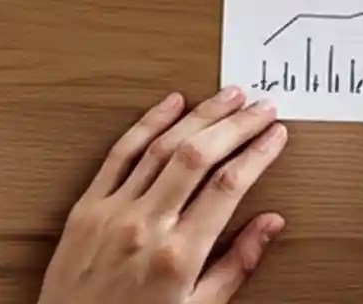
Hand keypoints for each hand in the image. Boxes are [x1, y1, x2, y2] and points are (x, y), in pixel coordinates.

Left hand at [38, 90, 287, 303]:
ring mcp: (112, 213)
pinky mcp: (86, 209)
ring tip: (228, 97)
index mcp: (178, 256)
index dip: (258, 153)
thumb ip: (237, 265)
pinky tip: (170, 104)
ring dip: (200, 116)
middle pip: (199, 156)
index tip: (276, 135)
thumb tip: (271, 224)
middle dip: (236, 125)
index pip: (229, 186)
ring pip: (162, 147)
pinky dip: (147, 124)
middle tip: (261, 106)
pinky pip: (120, 155)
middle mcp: (145, 227)